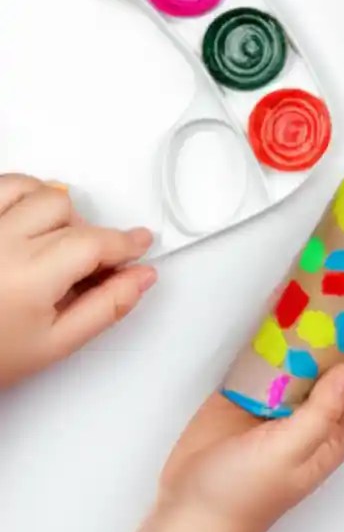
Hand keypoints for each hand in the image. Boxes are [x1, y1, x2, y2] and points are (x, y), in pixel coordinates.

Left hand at [0, 173, 154, 386]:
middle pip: (64, 208)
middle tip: (86, 261)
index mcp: (28, 276)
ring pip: (30, 187)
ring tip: (52, 235)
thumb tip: (139, 278)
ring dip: (50, 205)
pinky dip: (16, 195)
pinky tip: (21, 222)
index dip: (125, 242)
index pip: (94, 241)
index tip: (137, 243)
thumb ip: (106, 307)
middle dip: (86, 231)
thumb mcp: (54, 345)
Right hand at [117, 271, 343, 531]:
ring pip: (324, 333)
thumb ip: (320, 413)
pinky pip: (283, 337)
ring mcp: (293, 388)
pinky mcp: (259, 382)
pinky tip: (298, 283)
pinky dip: (292, 310)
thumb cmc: (241, 498)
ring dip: (337, 297)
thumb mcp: (288, 455)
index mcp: (343, 419)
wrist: (192, 512)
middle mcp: (325, 399)